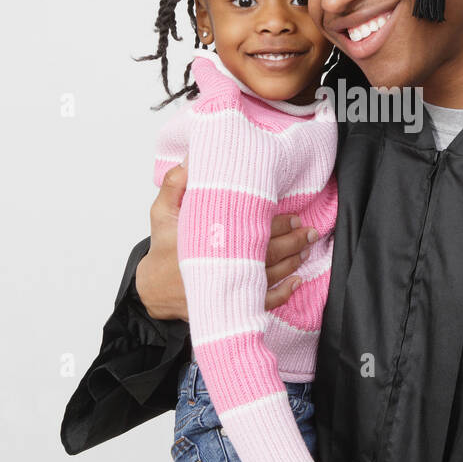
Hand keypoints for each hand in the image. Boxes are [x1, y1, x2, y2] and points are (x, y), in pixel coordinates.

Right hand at [135, 182, 317, 320]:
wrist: (153, 290)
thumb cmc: (163, 250)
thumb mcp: (161, 213)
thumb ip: (175, 184)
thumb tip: (192, 158)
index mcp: (208, 241)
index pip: (251, 230)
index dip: (278, 223)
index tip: (294, 216)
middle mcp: (222, 266)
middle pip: (268, 254)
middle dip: (294, 241)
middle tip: (309, 231)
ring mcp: (228, 288)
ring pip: (270, 276)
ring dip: (293, 261)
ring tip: (307, 248)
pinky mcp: (230, 303)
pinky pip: (263, 302)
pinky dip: (283, 293)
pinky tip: (296, 281)